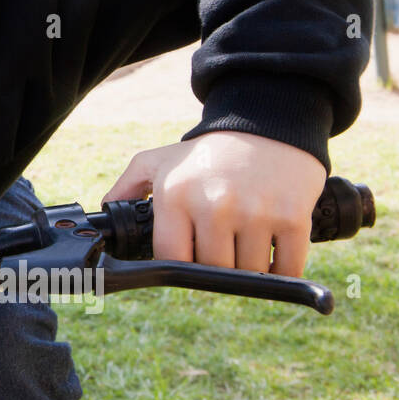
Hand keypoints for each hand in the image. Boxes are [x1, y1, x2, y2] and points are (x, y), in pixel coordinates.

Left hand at [101, 130, 324, 276]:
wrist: (268, 126)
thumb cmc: (208, 153)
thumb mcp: (158, 160)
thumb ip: (127, 187)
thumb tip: (105, 213)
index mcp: (176, 195)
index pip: (172, 258)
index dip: (181, 263)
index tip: (190, 254)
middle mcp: (213, 205)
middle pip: (212, 270)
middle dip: (216, 264)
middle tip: (222, 244)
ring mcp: (256, 213)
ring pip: (248, 273)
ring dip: (250, 267)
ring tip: (247, 242)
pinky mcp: (293, 218)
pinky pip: (287, 269)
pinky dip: (283, 270)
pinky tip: (274, 252)